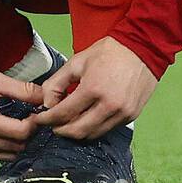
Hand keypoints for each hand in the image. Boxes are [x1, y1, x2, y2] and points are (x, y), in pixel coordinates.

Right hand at [0, 63, 43, 160]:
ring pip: (5, 155)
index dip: (33, 124)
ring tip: (15, 125)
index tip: (35, 113)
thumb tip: (45, 97)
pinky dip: (0, 146)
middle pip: (16, 147)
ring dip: (15, 143)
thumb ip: (22, 90)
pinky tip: (0, 131)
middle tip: (28, 119)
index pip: (21, 134)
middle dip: (26, 134)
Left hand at [36, 37, 155, 139]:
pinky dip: (93, 128)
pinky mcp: (131, 116)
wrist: (142, 48)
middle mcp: (109, 105)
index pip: (63, 114)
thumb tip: (47, 103)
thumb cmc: (110, 52)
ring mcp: (122, 113)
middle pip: (77, 131)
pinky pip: (107, 129)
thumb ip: (56, 83)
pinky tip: (86, 118)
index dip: (47, 119)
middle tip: (52, 124)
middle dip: (60, 130)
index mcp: (93, 88)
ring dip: (77, 132)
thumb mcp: (77, 61)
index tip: (39, 119)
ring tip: (68, 123)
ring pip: (92, 134)